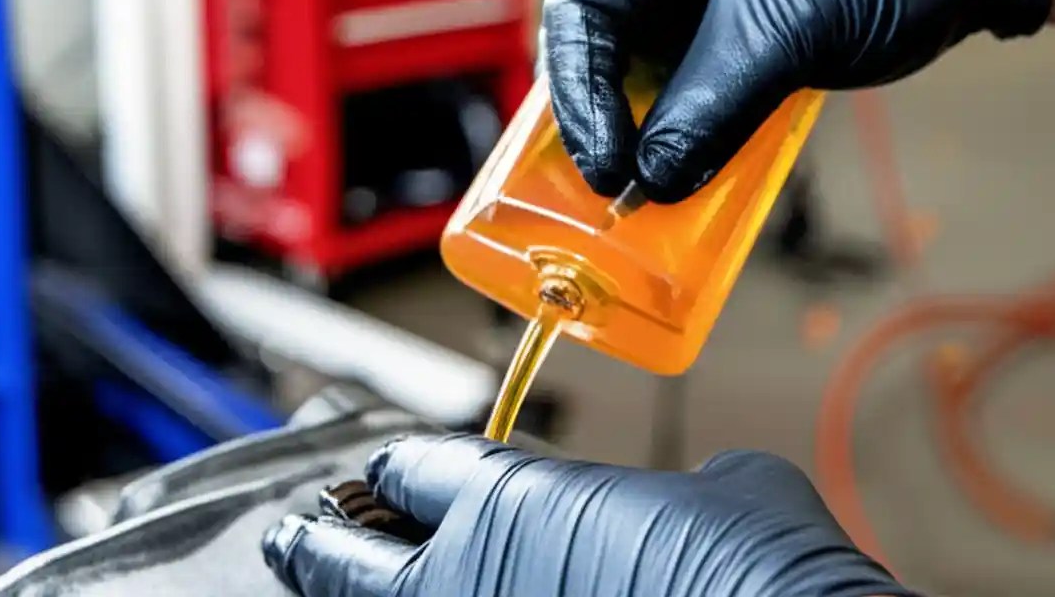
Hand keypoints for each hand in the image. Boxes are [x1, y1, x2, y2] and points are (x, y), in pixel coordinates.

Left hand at [262, 434, 914, 596]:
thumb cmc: (762, 562)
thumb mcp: (719, 489)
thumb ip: (661, 495)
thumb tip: (669, 510)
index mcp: (513, 500)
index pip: (417, 472)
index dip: (395, 470)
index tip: (381, 476)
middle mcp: (469, 576)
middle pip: (350, 557)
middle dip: (317, 542)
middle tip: (292, 534)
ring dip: (344, 595)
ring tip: (317, 583)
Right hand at [543, 0, 1050, 202]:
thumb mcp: (786, 30)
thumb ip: (709, 106)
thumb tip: (650, 180)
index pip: (583, 5)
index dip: (579, 90)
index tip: (605, 163)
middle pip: (595, 42)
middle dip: (596, 118)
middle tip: (611, 187)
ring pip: (635, 74)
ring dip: (634, 135)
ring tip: (636, 194)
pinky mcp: (728, 37)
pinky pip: (682, 92)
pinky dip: (678, 137)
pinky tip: (678, 178)